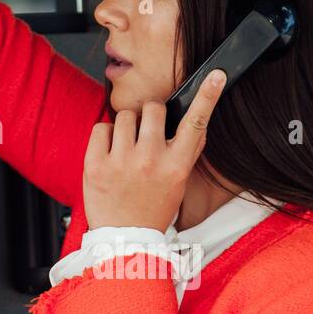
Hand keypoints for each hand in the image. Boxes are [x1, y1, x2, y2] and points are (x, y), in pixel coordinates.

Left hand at [83, 69, 225, 230]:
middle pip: (153, 108)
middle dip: (150, 116)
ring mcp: (122, 162)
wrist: (124, 239)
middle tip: (146, 135)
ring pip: (125, 115)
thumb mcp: (178, 183)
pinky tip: (110, 155)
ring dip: (126, 127)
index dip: (207, 96)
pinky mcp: (96, 164)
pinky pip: (101, 127)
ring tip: (127, 150)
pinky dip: (105, 137)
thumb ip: (187, 152)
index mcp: (175, 166)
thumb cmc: (153, 209)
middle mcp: (150, 161)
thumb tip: (198, 123)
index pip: (195, 124)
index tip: (216, 75)